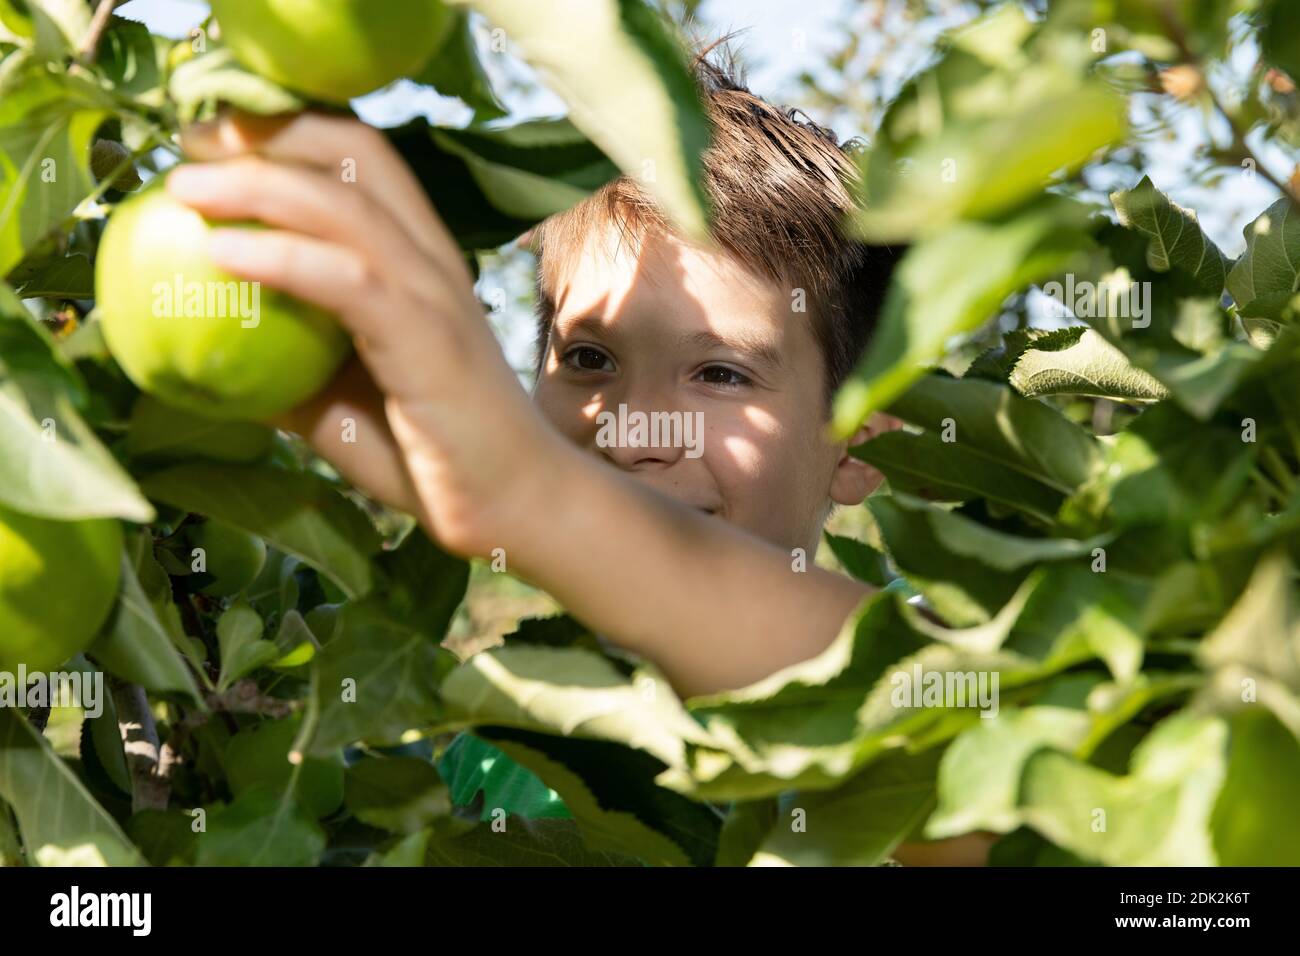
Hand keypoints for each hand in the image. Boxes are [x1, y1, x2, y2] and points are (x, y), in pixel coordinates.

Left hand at [167, 111, 560, 555]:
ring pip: (346, 202)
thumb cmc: (426, 458)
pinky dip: (280, 256)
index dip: (281, 133)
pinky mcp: (428, 336)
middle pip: (355, 150)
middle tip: (190, 142)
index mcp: (415, 259)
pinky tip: (222, 254)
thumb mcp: (334, 405)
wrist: (509, 504)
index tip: (205, 144)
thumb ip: (282, 372)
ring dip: (258, 182)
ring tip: (185, 187)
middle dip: (266, 131)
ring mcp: (433, 293)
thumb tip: (200, 361)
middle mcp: (430, 258)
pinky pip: (348, 278)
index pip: (358, 159)